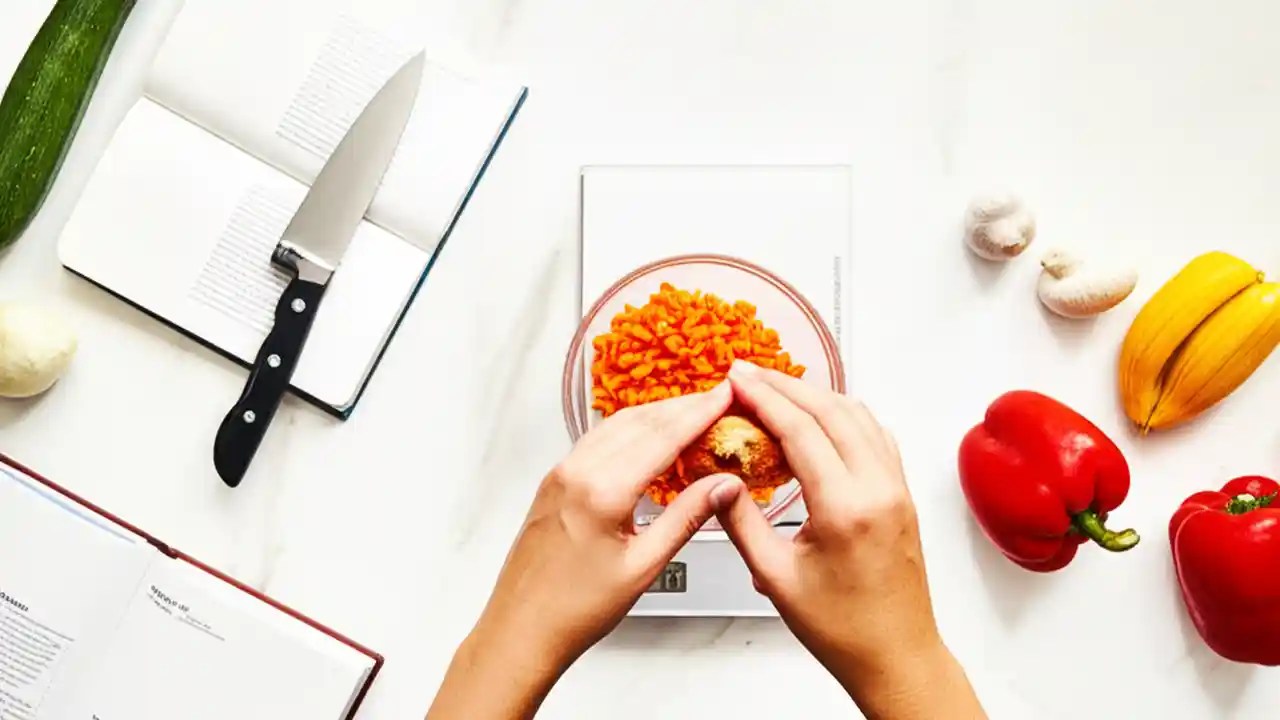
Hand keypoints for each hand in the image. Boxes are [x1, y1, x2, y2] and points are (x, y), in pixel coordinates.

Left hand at [428, 382, 737, 719]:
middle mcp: (577, 472)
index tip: (728, 394)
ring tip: (692, 411)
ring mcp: (561, 474)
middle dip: (683, 406)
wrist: (520, 631)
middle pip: (640, 422)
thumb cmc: (575, 611)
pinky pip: (598, 441)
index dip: (700, 412)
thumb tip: (725, 485)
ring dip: (656, 414)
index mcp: (601, 491)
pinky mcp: (554, 482)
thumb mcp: (643, 567)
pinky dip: (631, 430)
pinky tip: (649, 437)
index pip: (663, 436)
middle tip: (719, 398)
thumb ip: (687, 518)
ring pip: (617, 426)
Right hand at [714, 361, 984, 718]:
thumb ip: (741, 523)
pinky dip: (844, 414)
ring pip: (858, 415)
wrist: (895, 655)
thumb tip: (718, 483)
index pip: (800, 429)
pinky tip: (821, 416)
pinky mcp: (902, 494)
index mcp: (845, 508)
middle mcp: (878, 489)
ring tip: (777, 387)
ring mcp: (896, 488)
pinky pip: (876, 435)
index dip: (764, 397)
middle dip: (785, 385)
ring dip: (816, 394)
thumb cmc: (842, 628)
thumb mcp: (775, 576)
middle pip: (830, 410)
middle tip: (748, 373)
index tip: (737, 380)